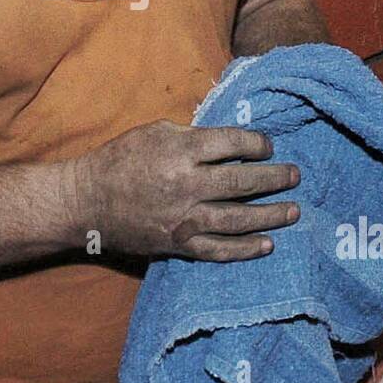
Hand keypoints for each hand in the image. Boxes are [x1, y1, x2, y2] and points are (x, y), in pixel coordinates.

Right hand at [67, 119, 300, 261]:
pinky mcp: (179, 245)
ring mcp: (184, 219)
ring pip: (239, 219)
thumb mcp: (153, 131)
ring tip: (294, 211)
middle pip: (244, 182)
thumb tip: (227, 141)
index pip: (234, 144)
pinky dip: (245, 249)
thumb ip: (191, 134)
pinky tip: (267, 245)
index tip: (268, 146)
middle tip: (295, 176)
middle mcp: (187, 185)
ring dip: (271, 216)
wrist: (86, 202)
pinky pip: (219, 250)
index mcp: (181, 150)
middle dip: (275, 179)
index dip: (258, 144)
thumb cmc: (119, 159)